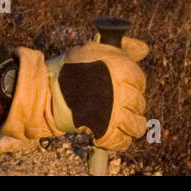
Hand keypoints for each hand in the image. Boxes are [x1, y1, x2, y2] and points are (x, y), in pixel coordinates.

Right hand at [0, 36, 148, 152]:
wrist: (47, 89)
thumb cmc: (72, 67)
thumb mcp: (95, 48)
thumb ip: (122, 48)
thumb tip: (144, 49)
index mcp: (122, 70)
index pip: (139, 80)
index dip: (132, 83)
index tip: (121, 84)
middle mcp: (122, 92)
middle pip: (139, 103)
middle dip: (130, 103)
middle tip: (115, 101)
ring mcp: (115, 114)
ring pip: (137, 126)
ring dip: (130, 123)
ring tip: (118, 119)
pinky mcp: (105, 132)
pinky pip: (123, 142)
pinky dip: (119, 139)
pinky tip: (110, 131)